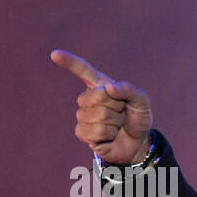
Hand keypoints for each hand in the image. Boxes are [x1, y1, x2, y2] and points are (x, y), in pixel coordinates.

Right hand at [50, 49, 152, 164]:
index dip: (69, 62)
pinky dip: (108, 134)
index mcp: (100, 85)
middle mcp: (88, 98)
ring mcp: (83, 115)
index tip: (55, 54)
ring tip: (116, 125)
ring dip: (114, 122)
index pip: (83, 70)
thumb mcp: (141, 101)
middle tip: (121, 113)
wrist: (137, 142)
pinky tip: (109, 135)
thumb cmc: (136, 118)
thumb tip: (109, 87)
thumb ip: (129, 90)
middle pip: (98, 96)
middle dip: (117, 107)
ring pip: (99, 115)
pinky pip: (95, 131)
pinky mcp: (82, 132)